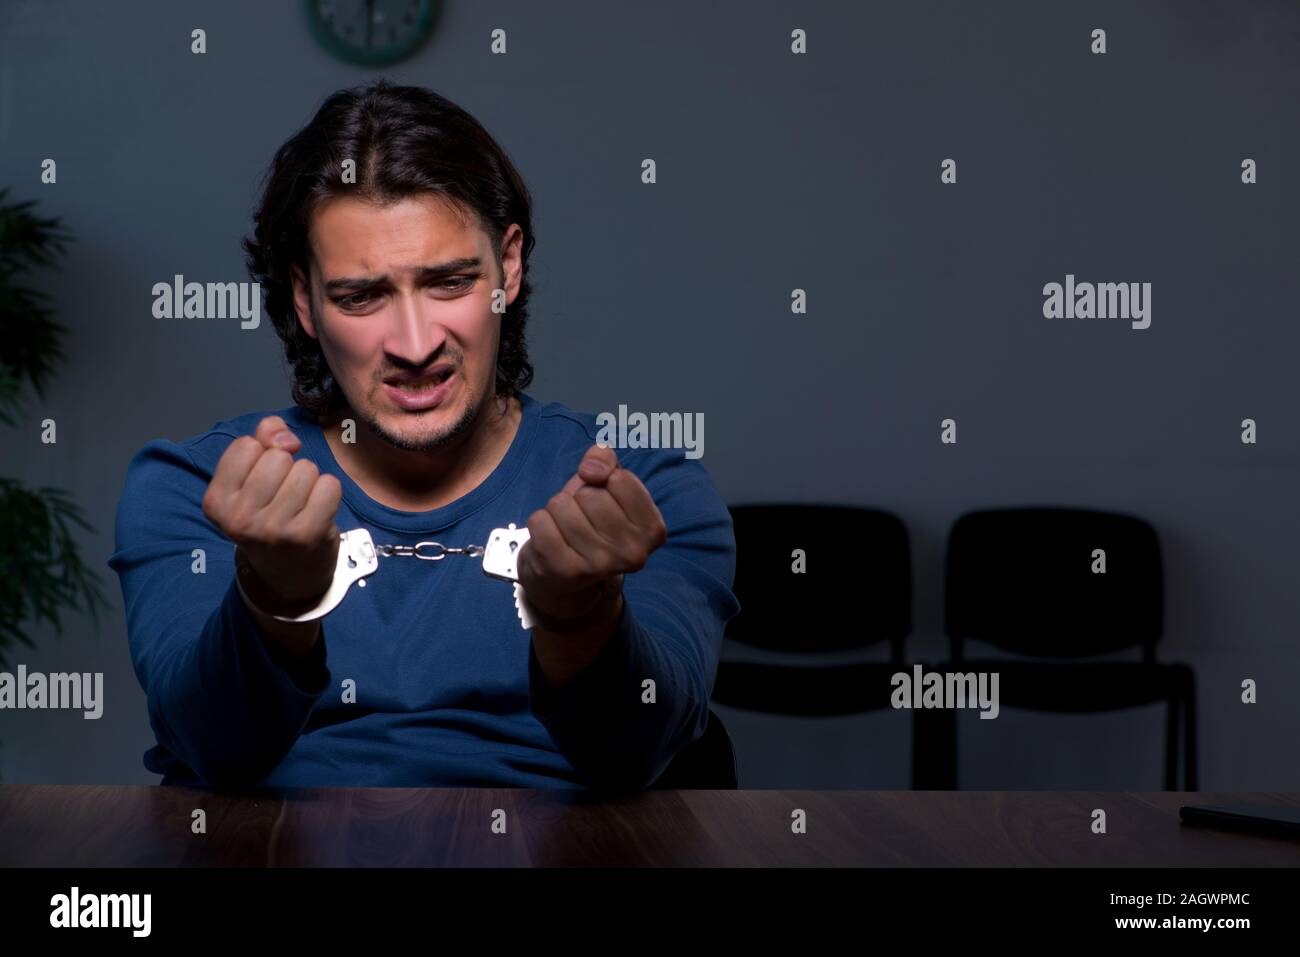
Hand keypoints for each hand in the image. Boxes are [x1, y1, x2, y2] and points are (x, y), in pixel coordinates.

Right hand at [202, 415, 342, 613]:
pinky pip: (329, 484)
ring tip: (301, 506)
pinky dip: (329, 492)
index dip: (262, 455)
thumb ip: (262, 440)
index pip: (246, 445)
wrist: (287, 576)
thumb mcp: (250, 480)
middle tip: (284, 497)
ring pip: (306, 468)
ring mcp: (274, 529)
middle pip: (278, 456)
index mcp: (215, 502)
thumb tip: (285, 436)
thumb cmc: (268, 517)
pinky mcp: (308, 534)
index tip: (262, 482)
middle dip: (287, 468)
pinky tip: (318, 511)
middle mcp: (239, 518)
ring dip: (309, 481)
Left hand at [518, 444, 667, 624]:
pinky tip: (551, 539)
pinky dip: (539, 523)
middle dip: (579, 498)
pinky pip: (540, 520)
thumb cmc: (589, 522)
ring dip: (557, 511)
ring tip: (565, 529)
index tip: (604, 502)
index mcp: (653, 530)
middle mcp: (633, 552)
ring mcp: (600, 564)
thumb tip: (591, 470)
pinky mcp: (566, 570)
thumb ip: (605, 460)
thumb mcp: (605, 486)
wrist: (564, 577)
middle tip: (582, 520)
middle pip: (590, 494)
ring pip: (562, 505)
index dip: (603, 482)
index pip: (619, 479)